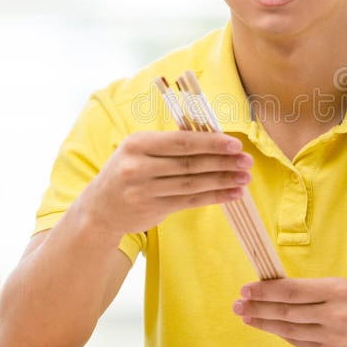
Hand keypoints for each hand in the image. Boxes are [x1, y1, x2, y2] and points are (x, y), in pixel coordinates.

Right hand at [80, 131, 251, 236]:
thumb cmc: (129, 170)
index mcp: (137, 143)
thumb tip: (215, 137)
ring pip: (193, 184)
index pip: (181, 141)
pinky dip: (214, 197)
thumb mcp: (140, 149)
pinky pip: (190, 202)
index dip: (211, 143)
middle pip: (189, 163)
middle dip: (222, 162)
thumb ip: (171, 143)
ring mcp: (144, 190)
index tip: (235, 144)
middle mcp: (138, 166)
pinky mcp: (152, 209)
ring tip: (244, 178)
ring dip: (223, 180)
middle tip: (246, 161)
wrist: (100, 208)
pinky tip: (232, 194)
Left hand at [233, 277, 346, 346]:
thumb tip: (274, 290)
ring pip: (290, 332)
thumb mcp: (343, 287)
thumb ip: (312, 290)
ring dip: (265, 324)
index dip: (266, 291)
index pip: (292, 291)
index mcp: (337, 291)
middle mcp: (335, 315)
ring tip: (247, 317)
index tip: (246, 289)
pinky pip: (302, 345)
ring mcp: (334, 339)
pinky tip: (272, 329)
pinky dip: (285, 336)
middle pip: (287, 312)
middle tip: (238, 304)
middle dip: (258, 308)